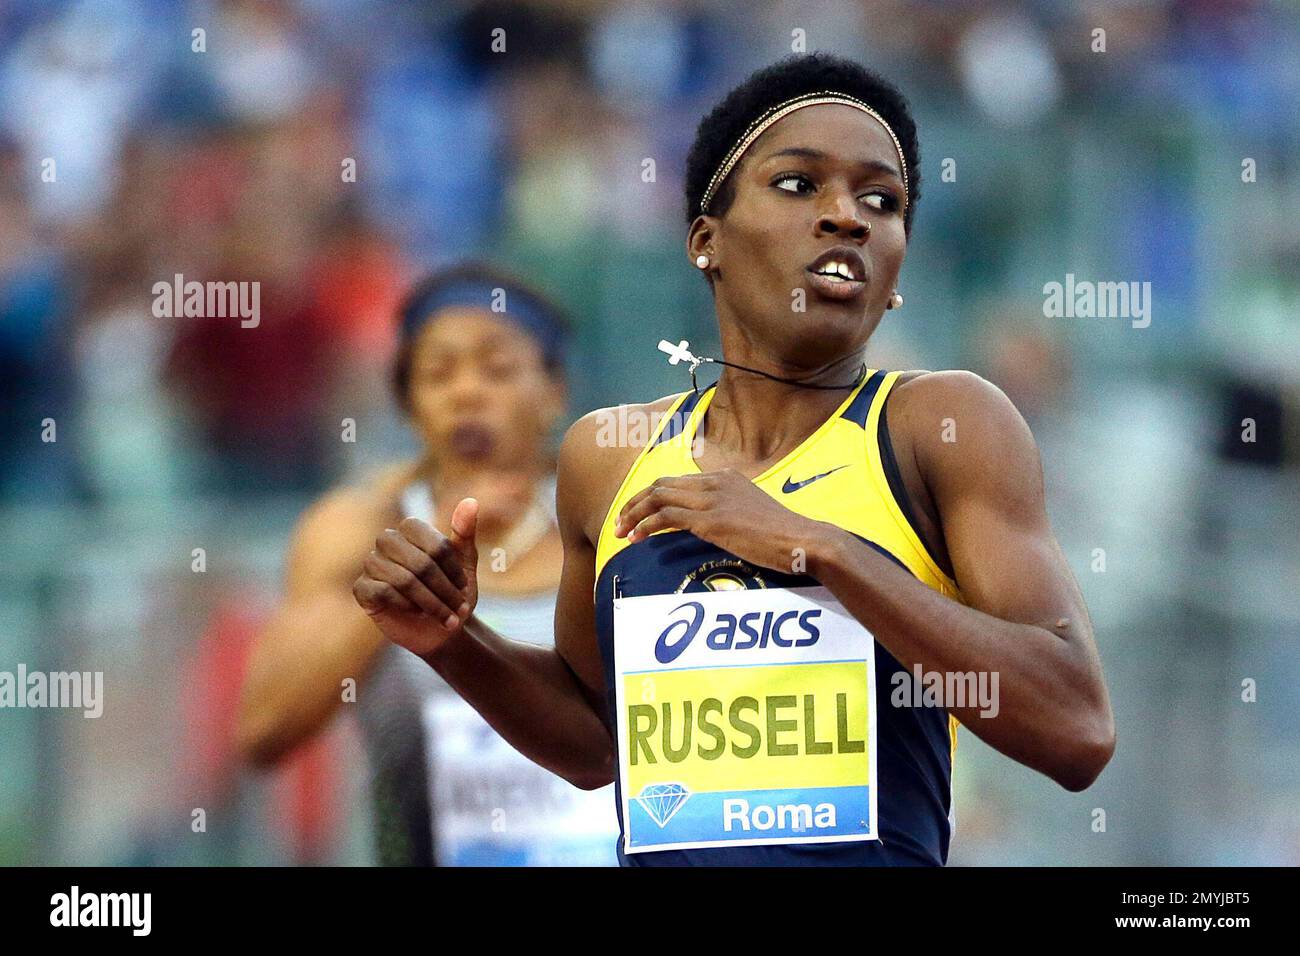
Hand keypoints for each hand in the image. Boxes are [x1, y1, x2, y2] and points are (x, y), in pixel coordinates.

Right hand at [352, 498, 479, 656]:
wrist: (441, 631)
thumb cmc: (453, 593)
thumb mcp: (466, 564)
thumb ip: (465, 533)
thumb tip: (471, 501)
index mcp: (412, 529)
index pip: (435, 543)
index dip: (453, 568)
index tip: (465, 586)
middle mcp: (388, 541)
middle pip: (420, 562)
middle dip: (444, 589)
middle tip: (459, 608)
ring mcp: (372, 564)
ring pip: (404, 580)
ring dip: (431, 603)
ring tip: (446, 617)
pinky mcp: (362, 588)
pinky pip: (384, 592)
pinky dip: (407, 606)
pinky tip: (416, 613)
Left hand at [613, 470, 825, 573]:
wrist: (804, 540)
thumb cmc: (784, 536)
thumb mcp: (753, 515)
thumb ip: (730, 514)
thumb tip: (711, 528)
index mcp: (726, 478)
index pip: (678, 481)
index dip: (652, 496)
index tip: (638, 515)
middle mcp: (717, 482)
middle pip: (661, 484)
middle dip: (635, 503)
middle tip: (620, 523)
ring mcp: (714, 499)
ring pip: (658, 497)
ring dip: (634, 514)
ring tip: (620, 532)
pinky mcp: (712, 520)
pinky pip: (667, 516)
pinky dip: (646, 525)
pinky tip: (637, 538)